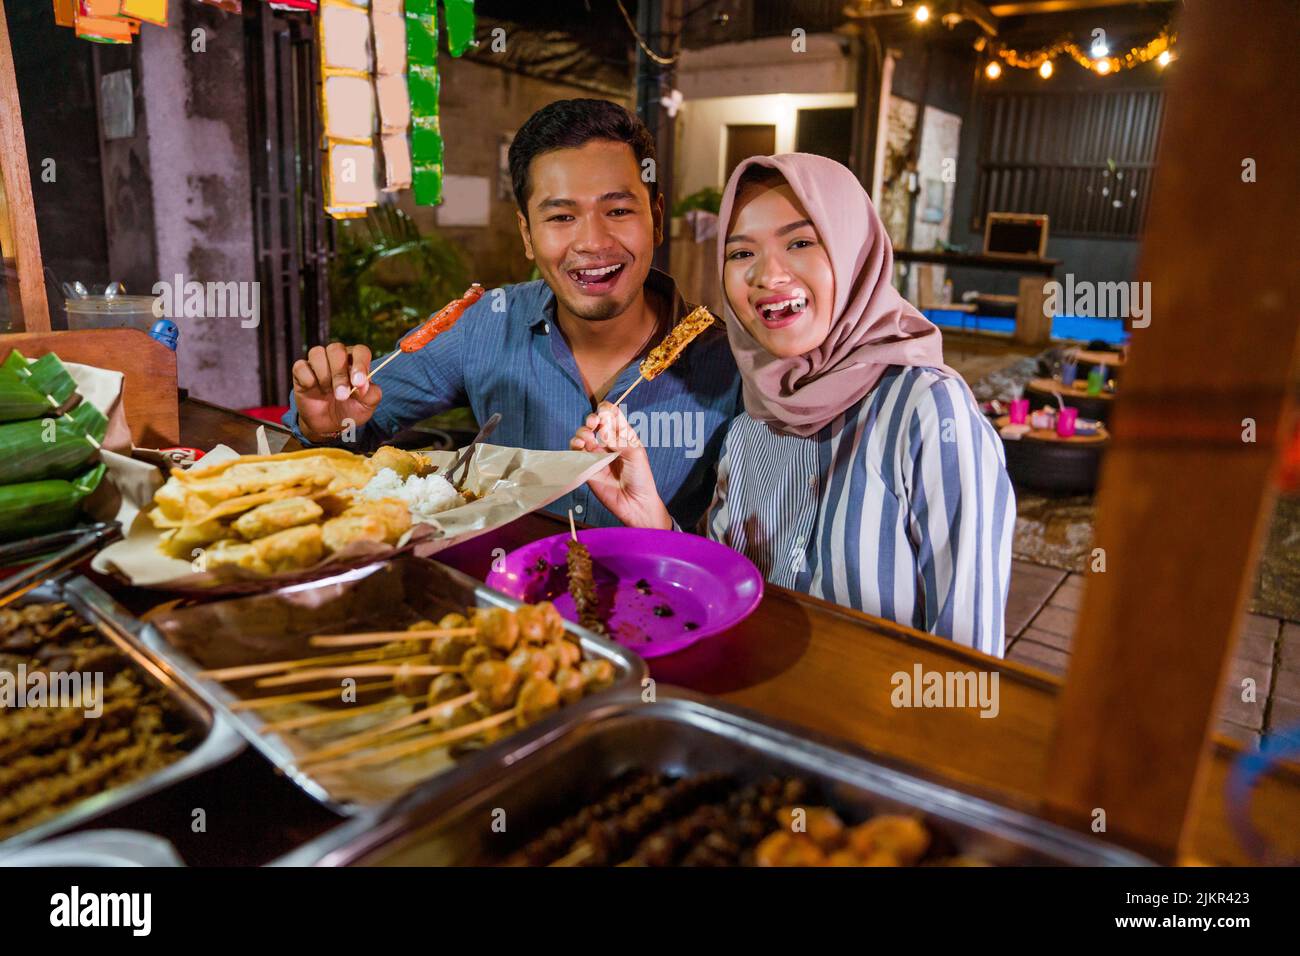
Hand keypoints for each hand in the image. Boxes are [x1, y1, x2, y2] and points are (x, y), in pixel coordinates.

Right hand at [291, 342, 382, 441]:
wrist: (329, 424)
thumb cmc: (350, 409)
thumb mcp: (367, 406)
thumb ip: (372, 394)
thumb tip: (364, 385)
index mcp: (356, 361)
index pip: (360, 351)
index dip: (360, 364)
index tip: (358, 383)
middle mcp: (337, 357)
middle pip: (336, 350)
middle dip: (340, 374)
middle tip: (342, 395)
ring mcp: (318, 362)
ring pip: (317, 353)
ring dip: (324, 375)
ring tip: (327, 391)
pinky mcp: (301, 371)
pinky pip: (301, 366)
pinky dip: (308, 379)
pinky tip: (313, 388)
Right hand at [570, 401, 672, 529]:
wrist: (635, 502)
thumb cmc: (641, 477)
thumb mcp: (636, 454)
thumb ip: (618, 440)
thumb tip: (601, 428)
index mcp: (623, 436)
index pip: (612, 416)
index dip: (606, 410)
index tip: (603, 411)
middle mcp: (608, 442)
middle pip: (595, 423)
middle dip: (591, 418)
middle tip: (593, 423)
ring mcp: (597, 454)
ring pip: (583, 435)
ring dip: (582, 431)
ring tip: (588, 438)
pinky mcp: (587, 466)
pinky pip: (576, 452)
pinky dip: (575, 444)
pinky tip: (580, 445)